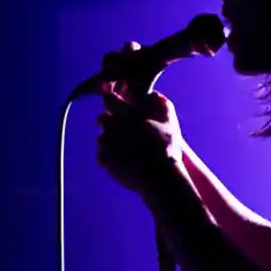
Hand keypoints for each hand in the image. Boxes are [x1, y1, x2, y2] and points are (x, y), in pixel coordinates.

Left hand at [96, 76, 183, 194]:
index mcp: (127, 114)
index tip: (116, 106)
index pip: (109, 99)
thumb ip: (163, 105)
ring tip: (123, 148)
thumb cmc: (166, 149)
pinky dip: (109, 158)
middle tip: (119, 128)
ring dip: (109, 141)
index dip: (112, 102)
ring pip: (101, 138)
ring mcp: (107, 144)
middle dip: (108, 122)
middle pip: (101, 119)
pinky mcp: (105, 160)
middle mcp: (113, 127)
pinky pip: (101, 156)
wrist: (158, 176)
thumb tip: (155, 95)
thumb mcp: (170, 124)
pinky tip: (120, 161)